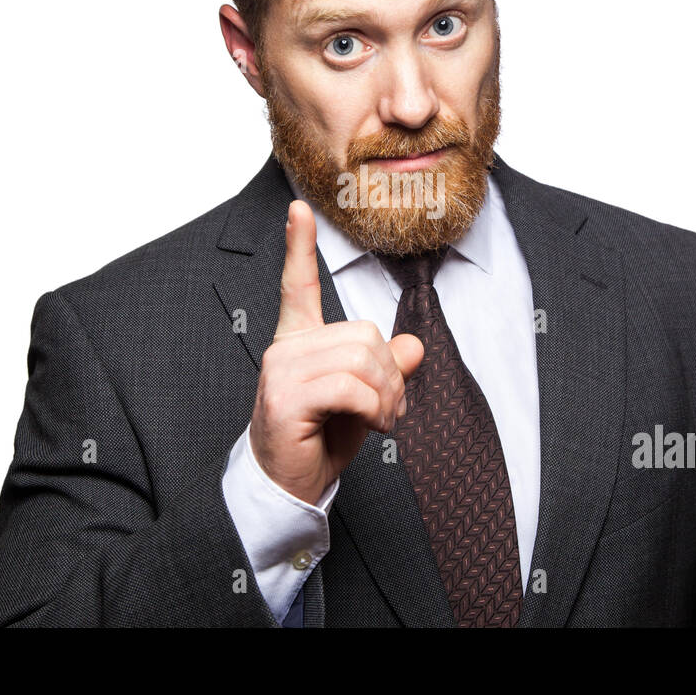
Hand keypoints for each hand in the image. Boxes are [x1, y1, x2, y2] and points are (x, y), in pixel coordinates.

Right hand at [249, 200, 424, 504]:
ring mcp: (280, 371)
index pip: (297, 284)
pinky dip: (373, 408)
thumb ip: (388, 368)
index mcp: (299, 339)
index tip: (298, 209)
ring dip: (386, 395)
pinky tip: (370, 425)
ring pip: (361, 358)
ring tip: (380, 419)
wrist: (290, 485)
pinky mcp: (285, 398)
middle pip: (363, 333)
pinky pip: (350, 387)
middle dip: (390, 374)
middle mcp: (285, 348)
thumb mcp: (366, 399)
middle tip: (389, 408)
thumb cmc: (323, 439)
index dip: (299, 246)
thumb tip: (414, 346)